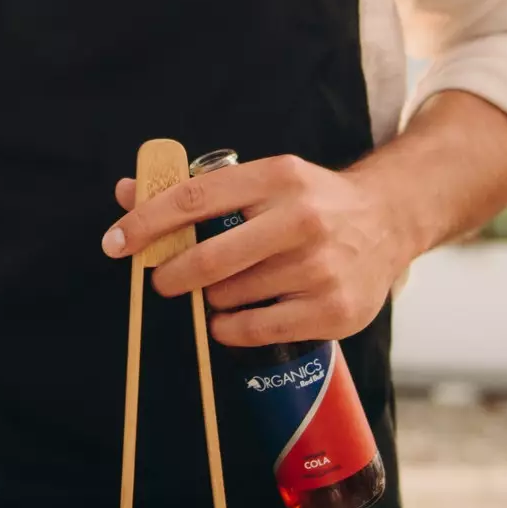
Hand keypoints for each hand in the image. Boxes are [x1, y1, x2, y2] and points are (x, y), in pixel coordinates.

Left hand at [101, 153, 410, 348]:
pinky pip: (255, 330)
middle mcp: (302, 219)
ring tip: (226, 290)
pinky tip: (237, 317)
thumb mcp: (262, 181)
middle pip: (210, 258)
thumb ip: (195, 189)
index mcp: (279, 177)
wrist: (390, 220)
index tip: (116, 242)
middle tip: (164, 280)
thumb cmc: (310, 202)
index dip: (147, 222)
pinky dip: (231, 328)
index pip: (195, 198)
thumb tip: (126, 193)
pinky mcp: (333, 310)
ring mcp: (321, 268)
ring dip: (212, 300)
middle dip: (173, 274)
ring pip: (230, 298)